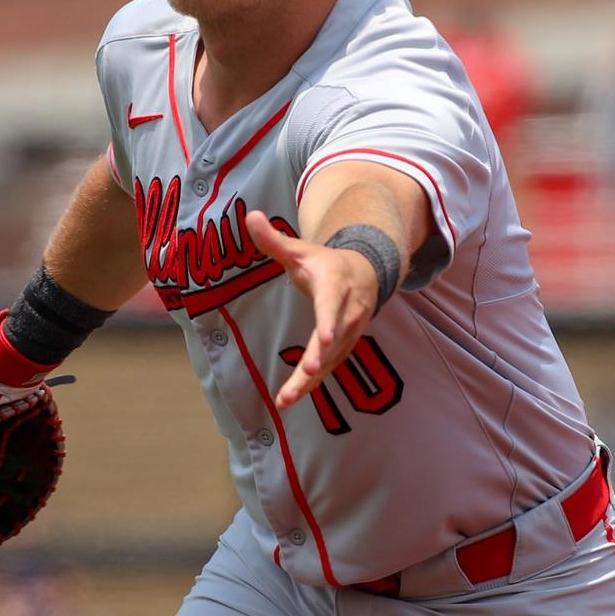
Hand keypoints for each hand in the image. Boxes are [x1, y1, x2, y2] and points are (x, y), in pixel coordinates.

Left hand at [245, 210, 378, 408]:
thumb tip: (250, 216)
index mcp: (336, 286)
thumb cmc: (325, 264)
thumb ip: (274, 239)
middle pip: (334, 340)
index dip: (330, 322)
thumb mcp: (300, 250)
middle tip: (307, 376)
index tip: (325, 339)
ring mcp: (349, 333)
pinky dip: (311, 384)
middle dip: (320, 359)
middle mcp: (347, 313)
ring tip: (286, 399)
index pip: (333, 305)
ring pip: (331, 360)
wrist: (364, 274)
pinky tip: (291, 398)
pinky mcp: (344, 348)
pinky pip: (329, 368)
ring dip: (310, 381)